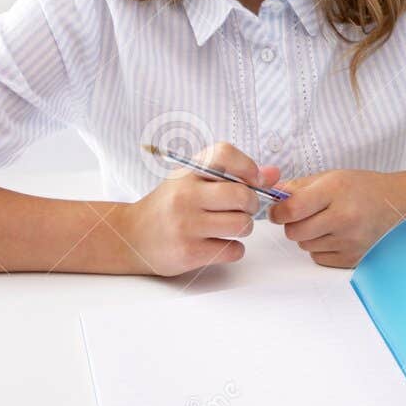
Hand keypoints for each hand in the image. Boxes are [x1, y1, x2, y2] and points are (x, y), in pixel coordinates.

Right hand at [116, 142, 281, 275]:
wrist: (132, 236)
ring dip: (244, 228)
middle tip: (244, 209)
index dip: (248, 166)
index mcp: (187, 172)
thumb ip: (232, 175)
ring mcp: (186, 224)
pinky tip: (219, 244)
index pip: (224, 154)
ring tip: (230, 227)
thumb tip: (273, 174)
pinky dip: (234, 249)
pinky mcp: (188, 252)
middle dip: (252, 205)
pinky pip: (233, 250)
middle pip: (242, 196)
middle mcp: (185, 195)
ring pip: (242, 224)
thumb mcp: (192, 182)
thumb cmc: (168, 206)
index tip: (255, 180)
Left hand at [268, 169, 403, 267]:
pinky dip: (319, 248)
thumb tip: (272, 194)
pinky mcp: (352, 258)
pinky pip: (318, 257)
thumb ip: (298, 186)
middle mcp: (344, 217)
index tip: (277, 210)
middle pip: (294, 232)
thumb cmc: (362, 188)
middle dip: (291, 224)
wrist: (395, 203)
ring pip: (304, 246)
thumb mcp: (330, 177)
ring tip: (324, 222)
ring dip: (306, 235)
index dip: (277, 211)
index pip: (292, 209)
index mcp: (335, 191)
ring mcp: (350, 240)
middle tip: (302, 215)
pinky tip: (334, 234)